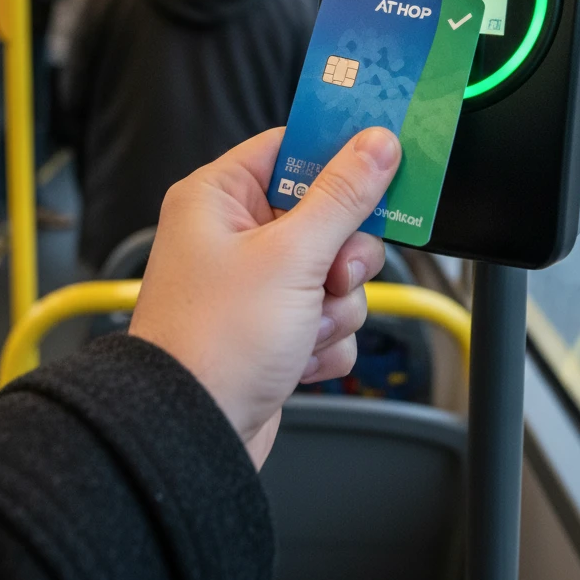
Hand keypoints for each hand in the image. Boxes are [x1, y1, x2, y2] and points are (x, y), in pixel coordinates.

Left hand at [129, 126, 400, 469]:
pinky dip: (323, 339)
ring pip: (333, 269)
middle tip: (333, 274)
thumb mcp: (292, 257)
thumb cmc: (214, 341)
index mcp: (219, 198)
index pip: (289, 149)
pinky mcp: (271, 325)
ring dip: (334, 305)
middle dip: (342, 254)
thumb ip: (342, 197)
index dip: (338, 153)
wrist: (195, 434)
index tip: (384, 158)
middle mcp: (232, 234)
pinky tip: (297, 356)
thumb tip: (376, 144)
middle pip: (324, 213)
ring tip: (303, 328)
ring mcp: (254, 283)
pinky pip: (325, 314)